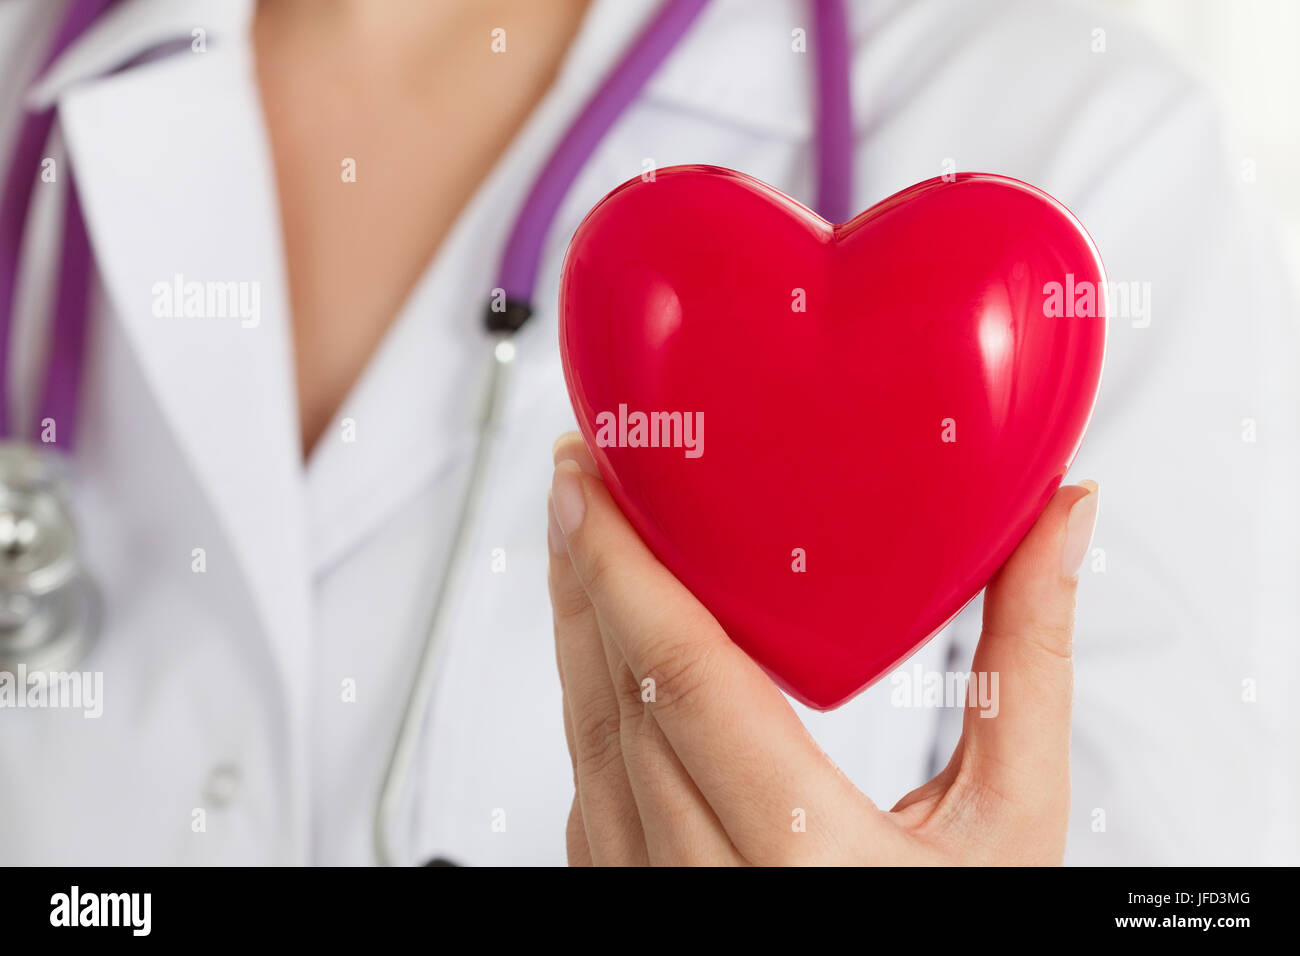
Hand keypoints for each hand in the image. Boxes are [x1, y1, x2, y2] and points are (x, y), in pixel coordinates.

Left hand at [546, 432, 1098, 865]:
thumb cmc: (967, 937)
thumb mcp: (1013, 817)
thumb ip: (1028, 660)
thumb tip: (1060, 525)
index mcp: (801, 853)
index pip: (682, 678)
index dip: (625, 568)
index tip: (597, 484)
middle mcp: (702, 879)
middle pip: (615, 693)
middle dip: (588, 570)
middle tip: (585, 472)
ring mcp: (652, 893)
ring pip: (586, 737)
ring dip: (576, 625)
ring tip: (584, 534)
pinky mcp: (632, 894)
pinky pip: (589, 785)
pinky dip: (589, 697)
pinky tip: (605, 643)